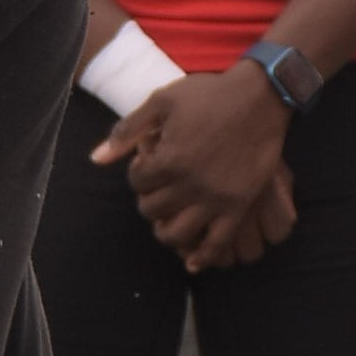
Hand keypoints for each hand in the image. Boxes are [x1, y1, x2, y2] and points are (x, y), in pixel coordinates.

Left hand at [95, 66, 296, 269]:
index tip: (147, 166)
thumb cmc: (208, 95)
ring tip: (168, 222)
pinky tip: (192, 260)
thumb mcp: (162, 102)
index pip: (137, 183)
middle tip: (156, 192)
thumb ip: (127, 131)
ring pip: (179, 234)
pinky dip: (203, 256)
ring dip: (166, 232)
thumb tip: (96, 159)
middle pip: (153, 210)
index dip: (138, 174)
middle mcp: (191, 183)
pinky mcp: (239, 205)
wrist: (259, 97)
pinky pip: (218, 242)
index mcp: (170, 158)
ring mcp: (216, 197)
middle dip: (148, 201)